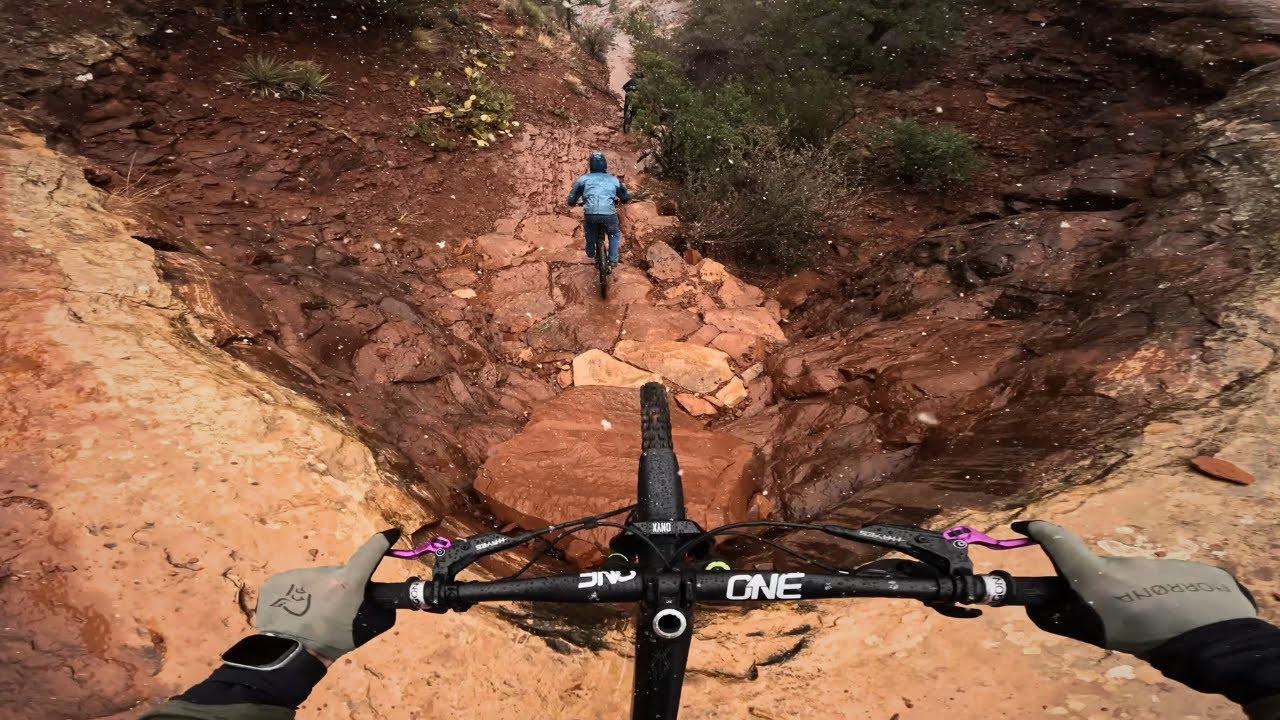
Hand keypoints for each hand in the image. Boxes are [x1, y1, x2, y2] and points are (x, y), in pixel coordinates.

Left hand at [255, 530, 399, 661]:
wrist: (289, 655)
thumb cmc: (331, 643)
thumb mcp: (366, 629)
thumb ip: (377, 607)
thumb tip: (378, 594)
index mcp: (347, 582)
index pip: (370, 553)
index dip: (382, 542)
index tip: (391, 533)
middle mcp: (322, 572)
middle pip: (336, 574)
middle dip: (338, 587)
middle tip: (333, 610)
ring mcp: (296, 575)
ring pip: (312, 580)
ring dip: (314, 593)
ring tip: (309, 616)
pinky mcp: (275, 582)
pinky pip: (291, 585)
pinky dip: (294, 597)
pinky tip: (292, 615)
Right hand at [1016, 521, 1256, 655]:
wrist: (1211, 637)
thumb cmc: (1143, 637)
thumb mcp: (1093, 635)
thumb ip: (1061, 618)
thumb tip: (1036, 608)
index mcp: (1094, 574)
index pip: (1058, 541)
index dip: (1038, 530)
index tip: (1024, 525)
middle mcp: (1123, 561)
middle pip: (1103, 572)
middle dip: (1102, 589)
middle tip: (1115, 617)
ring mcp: (1160, 563)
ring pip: (1140, 579)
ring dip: (1139, 596)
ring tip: (1153, 625)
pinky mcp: (1193, 570)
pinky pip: (1173, 583)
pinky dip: (1170, 598)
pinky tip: (1181, 619)